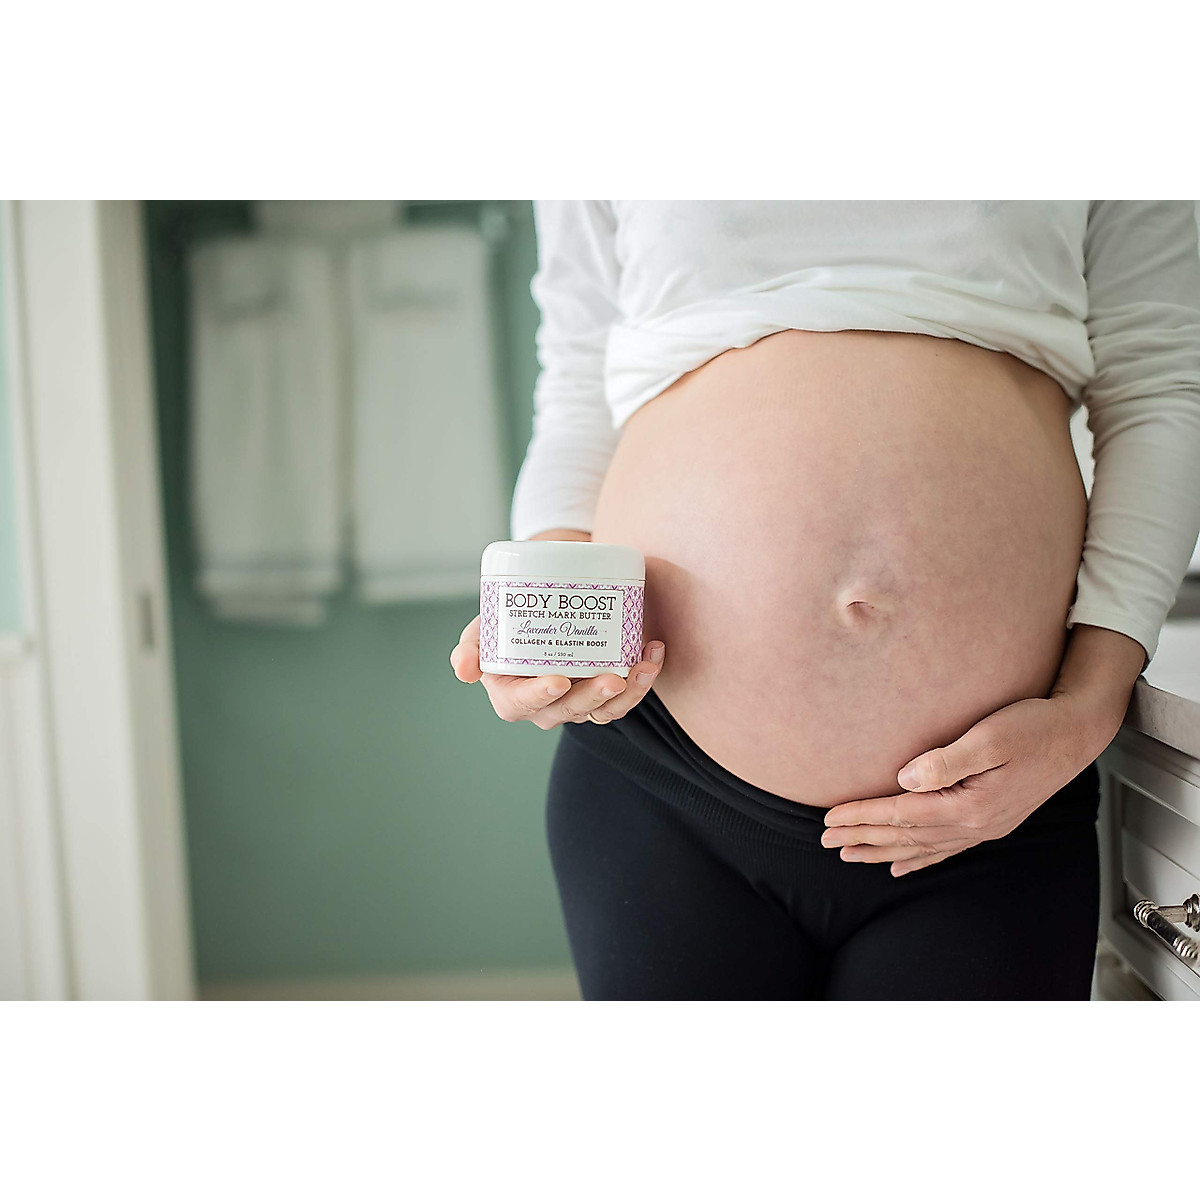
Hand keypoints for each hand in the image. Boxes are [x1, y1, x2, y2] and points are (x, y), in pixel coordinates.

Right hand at [449, 614, 665, 729]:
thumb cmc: (510, 618)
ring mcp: (580, 699)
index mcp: (512, 694)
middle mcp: (548, 704)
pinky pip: (627, 694)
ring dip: (629, 693)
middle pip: (571, 710)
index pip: (522, 703)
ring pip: (606, 710)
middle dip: (593, 698)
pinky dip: (645, 676)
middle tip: (613, 679)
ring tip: (643, 667)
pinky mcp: (606, 688)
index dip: (539, 696)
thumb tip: (463, 670)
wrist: (544, 599)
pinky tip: (653, 651)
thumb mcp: (484, 628)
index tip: (558, 680)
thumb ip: (471, 647)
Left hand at [820, 691, 1119, 877]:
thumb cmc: (1035, 726)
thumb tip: (905, 779)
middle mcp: (976, 824)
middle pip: (906, 836)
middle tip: (825, 841)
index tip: (829, 819)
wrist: (1078, 732)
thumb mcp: (990, 736)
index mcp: (971, 804)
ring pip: (923, 848)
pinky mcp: (992, 822)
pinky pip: (946, 850)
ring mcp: (985, 828)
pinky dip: (920, 860)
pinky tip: (902, 867)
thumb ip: (946, 760)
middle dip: (863, 838)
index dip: (862, 816)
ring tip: (851, 856)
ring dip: (884, 852)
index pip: (901, 814)